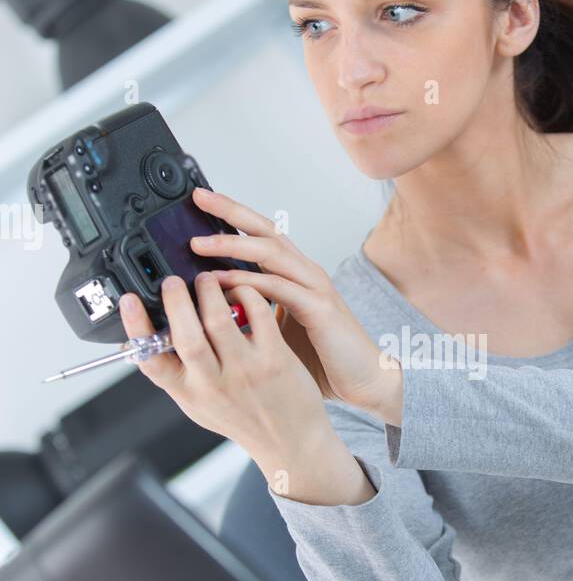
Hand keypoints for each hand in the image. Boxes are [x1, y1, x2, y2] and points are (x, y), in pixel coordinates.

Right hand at [117, 273, 337, 487]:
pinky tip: (242, 291)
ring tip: (207, 279)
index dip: (136, 329)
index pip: (151, 360)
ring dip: (210, 291)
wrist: (289, 441)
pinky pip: (257, 315)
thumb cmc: (242, 418)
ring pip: (220, 320)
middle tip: (173, 281)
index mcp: (188, 392)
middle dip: (176, 301)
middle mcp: (214, 383)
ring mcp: (245, 370)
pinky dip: (246, 295)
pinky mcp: (275, 359)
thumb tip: (137, 341)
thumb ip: (173, 374)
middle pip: (186, 336)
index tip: (130, 301)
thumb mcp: (197, 404)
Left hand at [186, 186, 402, 423]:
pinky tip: (224, 282)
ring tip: (200, 244)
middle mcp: (306, 273)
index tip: (202, 200)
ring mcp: (315, 288)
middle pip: (266, 230)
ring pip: (271, 252)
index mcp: (295, 274)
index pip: (262, 233)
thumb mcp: (275, 328)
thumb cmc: (321, 357)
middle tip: (199, 199)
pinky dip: (249, 282)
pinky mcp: (320, 309)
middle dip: (231, 212)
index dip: (232, 215)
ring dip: (233, 244)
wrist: (364, 381)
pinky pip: (279, 287)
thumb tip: (211, 304)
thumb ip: (250, 310)